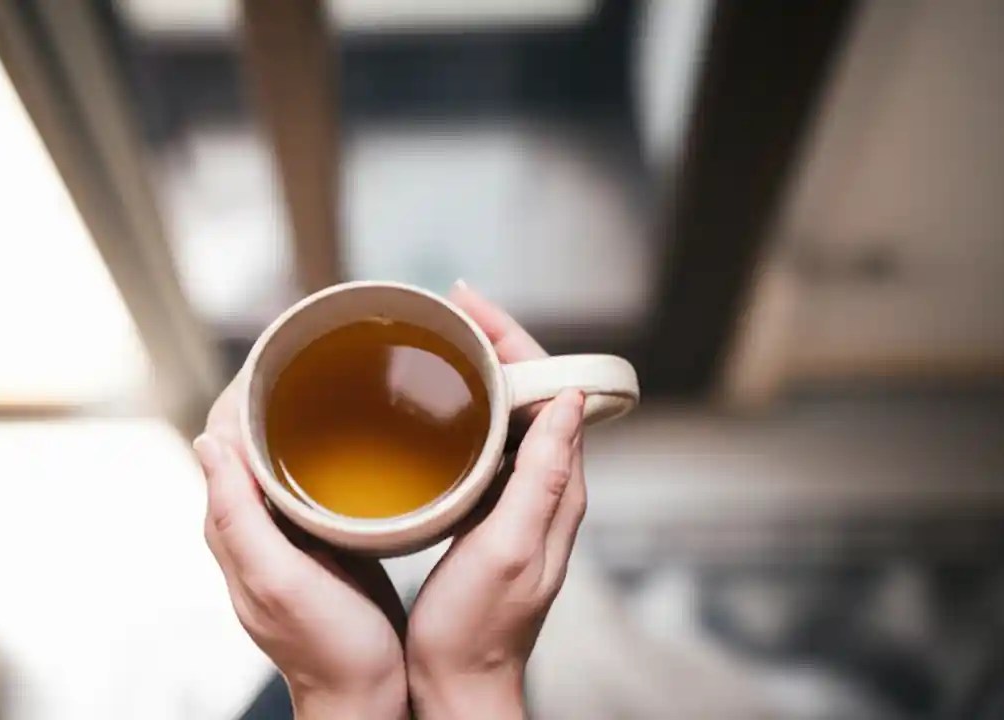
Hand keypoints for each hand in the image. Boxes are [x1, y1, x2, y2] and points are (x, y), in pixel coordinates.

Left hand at [195, 379, 408, 718]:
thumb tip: (207, 441)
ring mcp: (285, 527)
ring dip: (297, 407)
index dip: (243, 386)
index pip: (223, 434)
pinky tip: (356, 427)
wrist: (366, 692)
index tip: (277, 347)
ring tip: (331, 369)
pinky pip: (309, 472)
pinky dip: (323, 439)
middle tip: (312, 345)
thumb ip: (237, 516)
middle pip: (250, 434)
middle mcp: (252, 520)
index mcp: (233, 525)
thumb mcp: (279, 579)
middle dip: (273, 385)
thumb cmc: (329, 647)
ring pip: (280, 449)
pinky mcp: (320, 534)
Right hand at [406, 282, 588, 718]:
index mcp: (557, 488)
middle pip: (529, 392)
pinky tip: (434, 408)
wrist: (458, 684)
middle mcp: (544, 487)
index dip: (515, 337)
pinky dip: (464, 411)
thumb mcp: (510, 548)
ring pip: (506, 414)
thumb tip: (570, 398)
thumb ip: (543, 476)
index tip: (470, 305)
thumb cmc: (477, 629)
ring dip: (480, 372)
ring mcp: (517, 499)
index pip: (551, 387)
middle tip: (449, 311)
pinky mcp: (489, 513)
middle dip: (494, 342)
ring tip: (441, 341)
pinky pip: (485, 444)